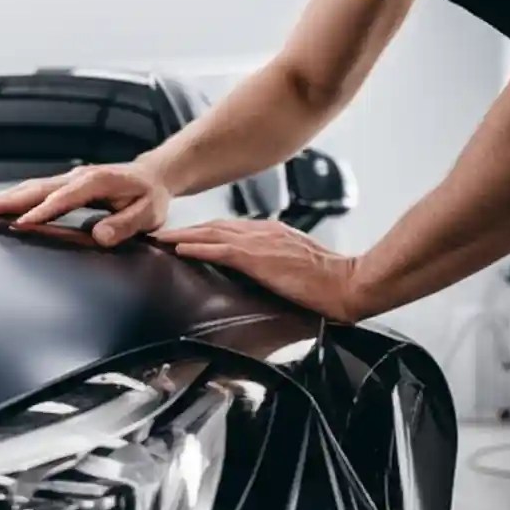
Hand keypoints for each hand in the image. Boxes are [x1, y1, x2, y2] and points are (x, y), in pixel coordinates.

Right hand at [0, 163, 170, 246]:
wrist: (153, 176)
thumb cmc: (150, 197)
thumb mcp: (148, 214)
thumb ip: (125, 225)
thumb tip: (99, 236)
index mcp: (98, 181)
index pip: (65, 198)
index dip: (43, 211)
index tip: (23, 224)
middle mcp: (80, 176)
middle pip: (41, 187)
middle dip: (14, 198)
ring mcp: (72, 178)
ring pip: (36, 186)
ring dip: (11, 196)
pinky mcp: (67, 184)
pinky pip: (40, 189)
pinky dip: (20, 196)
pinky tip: (4, 204)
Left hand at [151, 219, 363, 322]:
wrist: (349, 282)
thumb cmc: (329, 280)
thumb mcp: (295, 265)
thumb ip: (274, 263)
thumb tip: (259, 272)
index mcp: (271, 233)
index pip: (228, 229)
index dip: (203, 231)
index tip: (182, 235)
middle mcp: (262, 231)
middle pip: (213, 226)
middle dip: (185, 229)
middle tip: (160, 233)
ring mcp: (259, 242)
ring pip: (211, 233)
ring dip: (182, 235)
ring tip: (159, 238)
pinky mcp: (258, 258)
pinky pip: (220, 249)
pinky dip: (196, 247)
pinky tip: (179, 249)